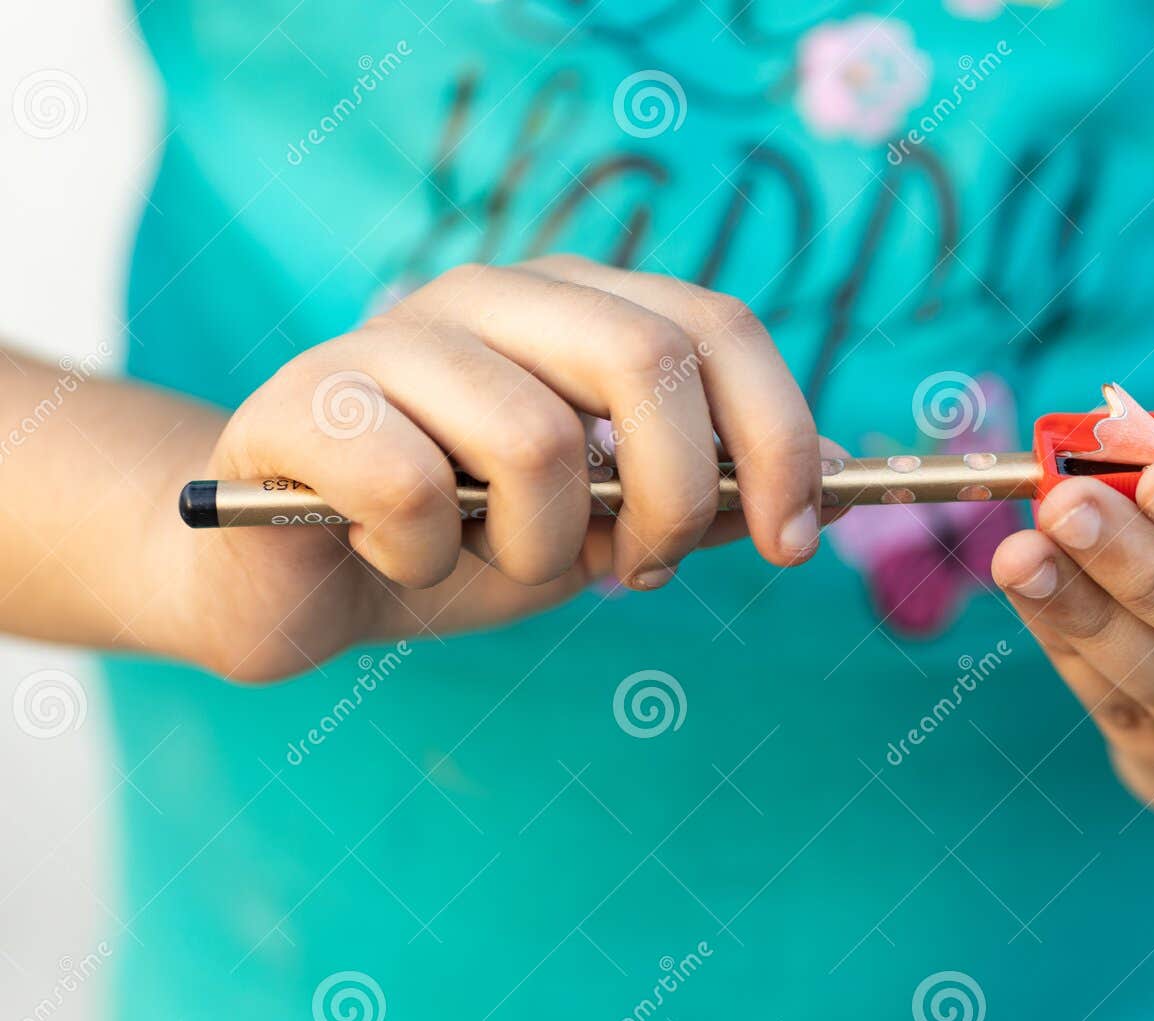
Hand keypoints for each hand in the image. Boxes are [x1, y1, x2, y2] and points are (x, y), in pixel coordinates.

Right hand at [172, 256, 832, 681]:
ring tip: (491, 562)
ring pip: (538, 442)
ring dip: (539, 550)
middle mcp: (496, 296)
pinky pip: (415, 488)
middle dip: (675, 498)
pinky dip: (427, 559)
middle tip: (636, 570)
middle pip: (647, 360)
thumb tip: (844, 485)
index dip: (779, 434)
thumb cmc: (468, 543)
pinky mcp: (304, 399)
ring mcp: (394, 337)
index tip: (795, 543)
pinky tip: (399, 557)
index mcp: (579, 306)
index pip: (718, 327)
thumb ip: (710, 497)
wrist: (300, 581)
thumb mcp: (608, 528)